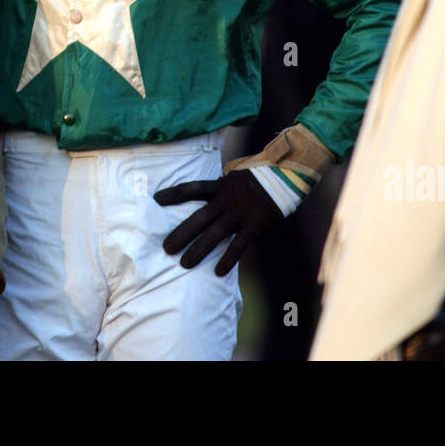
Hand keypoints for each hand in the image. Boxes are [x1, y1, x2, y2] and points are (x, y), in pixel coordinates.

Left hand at [154, 171, 285, 276]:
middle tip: (165, 248)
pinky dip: (228, 259)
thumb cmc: (261, 176)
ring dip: (198, 250)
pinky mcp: (256, 224)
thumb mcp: (237, 175)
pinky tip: (217, 271)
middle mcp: (227, 199)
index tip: (155, 199)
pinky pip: (239, 244)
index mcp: (221, 185)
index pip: (192, 188)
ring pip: (215, 234)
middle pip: (199, 217)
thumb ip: (222, 186)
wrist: (288, 174)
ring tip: (183, 264)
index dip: (173, 194)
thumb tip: (207, 192)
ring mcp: (241, 212)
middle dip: (181, 234)